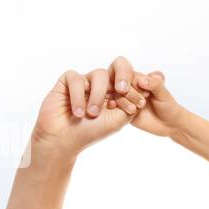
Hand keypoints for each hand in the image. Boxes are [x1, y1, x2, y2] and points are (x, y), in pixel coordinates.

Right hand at [29, 56, 147, 156]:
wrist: (63, 140)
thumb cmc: (90, 132)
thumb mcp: (117, 120)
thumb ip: (131, 104)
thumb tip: (145, 89)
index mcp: (116, 93)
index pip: (131, 81)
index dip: (135, 89)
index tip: (138, 105)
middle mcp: (102, 84)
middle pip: (118, 67)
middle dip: (123, 76)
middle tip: (122, 90)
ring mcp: (86, 81)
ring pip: (99, 74)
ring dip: (98, 95)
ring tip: (92, 114)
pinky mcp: (67, 81)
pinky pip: (77, 78)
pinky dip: (78, 96)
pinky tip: (79, 112)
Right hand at [107, 68, 182, 138]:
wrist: (168, 124)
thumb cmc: (168, 106)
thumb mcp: (164, 94)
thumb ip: (155, 84)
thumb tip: (141, 80)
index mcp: (139, 78)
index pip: (127, 72)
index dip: (131, 80)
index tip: (146, 93)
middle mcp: (130, 86)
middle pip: (119, 83)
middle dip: (130, 93)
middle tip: (143, 103)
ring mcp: (125, 98)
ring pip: (116, 95)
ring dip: (125, 102)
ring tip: (136, 110)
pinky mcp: (122, 110)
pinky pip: (115, 107)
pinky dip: (120, 109)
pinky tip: (129, 113)